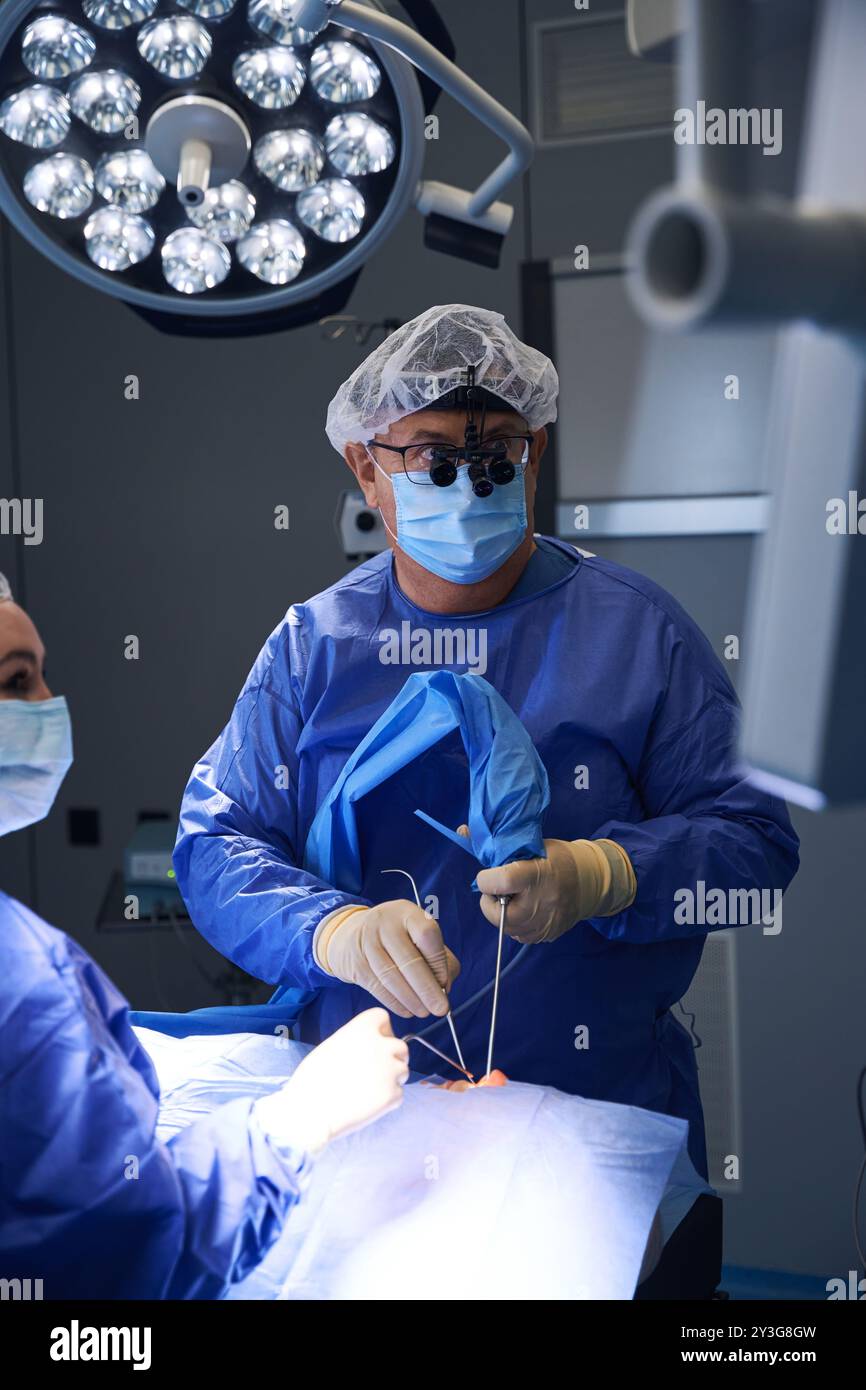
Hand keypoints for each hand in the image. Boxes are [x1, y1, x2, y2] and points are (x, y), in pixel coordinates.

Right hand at [256, 1009, 408, 1155]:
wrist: (311, 1112)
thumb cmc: (312, 1080)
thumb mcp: (331, 1047)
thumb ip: (354, 1042)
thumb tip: (364, 1048)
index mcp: (362, 1029)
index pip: (382, 1018)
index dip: (380, 1031)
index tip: (374, 1043)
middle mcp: (381, 1045)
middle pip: (400, 1046)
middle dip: (392, 1057)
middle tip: (376, 1070)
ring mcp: (390, 1070)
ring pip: (402, 1070)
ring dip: (391, 1078)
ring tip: (368, 1089)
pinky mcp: (393, 1095)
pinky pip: (398, 1093)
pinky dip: (387, 1100)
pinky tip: (367, 1104)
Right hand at [314, 900, 459, 1017]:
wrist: (350, 935)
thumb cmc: (397, 938)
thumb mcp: (417, 935)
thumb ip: (439, 958)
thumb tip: (444, 987)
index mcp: (407, 913)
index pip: (427, 934)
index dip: (438, 961)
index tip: (445, 983)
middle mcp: (385, 924)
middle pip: (409, 960)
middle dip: (427, 989)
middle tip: (441, 1009)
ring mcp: (367, 943)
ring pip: (392, 977)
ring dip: (412, 1000)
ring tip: (425, 1012)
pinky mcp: (356, 964)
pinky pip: (378, 988)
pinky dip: (395, 1003)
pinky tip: (408, 1011)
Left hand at [474, 837, 635, 943]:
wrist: (590, 883)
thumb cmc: (557, 859)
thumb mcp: (532, 845)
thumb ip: (501, 846)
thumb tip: (462, 830)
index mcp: (536, 875)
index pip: (501, 881)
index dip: (487, 879)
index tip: (488, 875)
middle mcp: (539, 904)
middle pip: (495, 912)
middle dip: (490, 900)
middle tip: (500, 889)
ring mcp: (542, 925)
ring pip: (504, 926)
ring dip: (502, 912)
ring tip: (517, 897)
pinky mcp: (544, 937)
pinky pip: (517, 934)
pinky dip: (516, 922)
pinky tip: (528, 908)